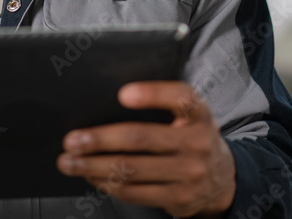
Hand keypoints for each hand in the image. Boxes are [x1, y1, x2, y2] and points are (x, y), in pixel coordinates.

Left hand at [57, 82, 235, 217]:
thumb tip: (109, 104)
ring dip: (93, 166)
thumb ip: (162, 104)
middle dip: (100, 139)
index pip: (179, 97)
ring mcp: (189, 173)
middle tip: (72, 140)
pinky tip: (92, 176)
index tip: (123, 94)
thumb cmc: (192, 136)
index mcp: (199, 113)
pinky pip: (134, 192)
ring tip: (70, 162)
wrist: (221, 177)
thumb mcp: (189, 114)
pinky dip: (107, 184)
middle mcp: (197, 142)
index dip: (151, 94)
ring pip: (131, 169)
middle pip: (141, 139)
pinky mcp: (178, 198)